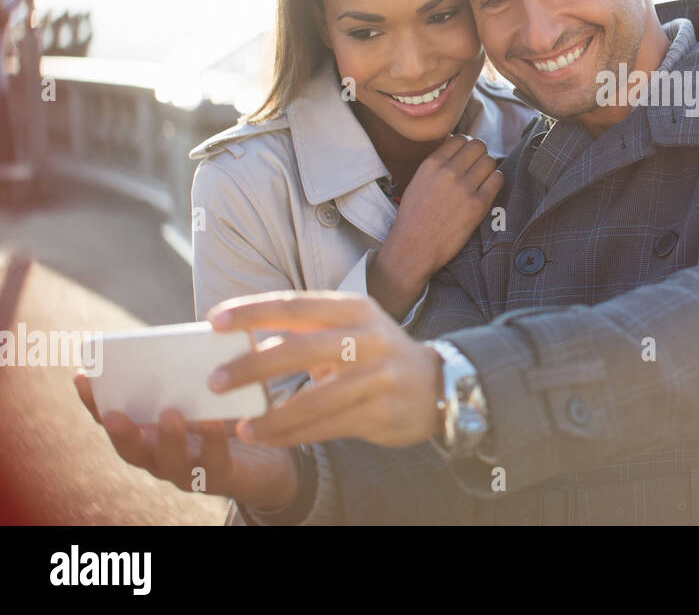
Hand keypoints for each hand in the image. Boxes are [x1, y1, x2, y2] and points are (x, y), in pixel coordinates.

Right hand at [73, 371, 298, 509]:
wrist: (265, 455)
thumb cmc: (225, 414)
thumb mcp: (206, 390)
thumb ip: (191, 370)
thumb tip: (198, 329)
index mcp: (148, 432)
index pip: (112, 419)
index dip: (93, 401)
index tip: (82, 375)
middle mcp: (160, 455)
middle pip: (131, 450)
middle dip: (120, 431)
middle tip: (113, 412)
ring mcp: (188, 470)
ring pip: (169, 463)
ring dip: (168, 439)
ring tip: (171, 414)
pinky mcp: (220, 476)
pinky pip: (214, 463)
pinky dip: (214, 442)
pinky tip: (218, 422)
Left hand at [208, 291, 442, 448]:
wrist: (437, 385)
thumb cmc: (378, 354)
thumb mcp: (352, 328)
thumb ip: (307, 331)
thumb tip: (244, 343)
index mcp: (356, 309)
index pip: (298, 304)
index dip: (254, 311)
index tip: (215, 320)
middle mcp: (370, 338)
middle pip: (303, 348)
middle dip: (254, 365)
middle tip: (216, 380)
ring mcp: (379, 376)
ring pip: (315, 398)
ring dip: (273, 415)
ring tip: (240, 426)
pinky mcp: (381, 411)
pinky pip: (328, 426)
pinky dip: (292, 435)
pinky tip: (267, 438)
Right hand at [369, 135, 503, 317]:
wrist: (413, 248)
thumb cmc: (414, 217)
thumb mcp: (418, 181)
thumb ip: (436, 163)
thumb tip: (455, 143)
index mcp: (432, 164)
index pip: (460, 138)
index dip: (467, 146)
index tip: (467, 157)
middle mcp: (449, 172)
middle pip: (478, 146)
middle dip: (480, 155)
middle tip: (477, 168)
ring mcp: (465, 188)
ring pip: (490, 161)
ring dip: (489, 168)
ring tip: (482, 180)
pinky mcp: (478, 205)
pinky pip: (498, 179)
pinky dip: (495, 181)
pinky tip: (487, 190)